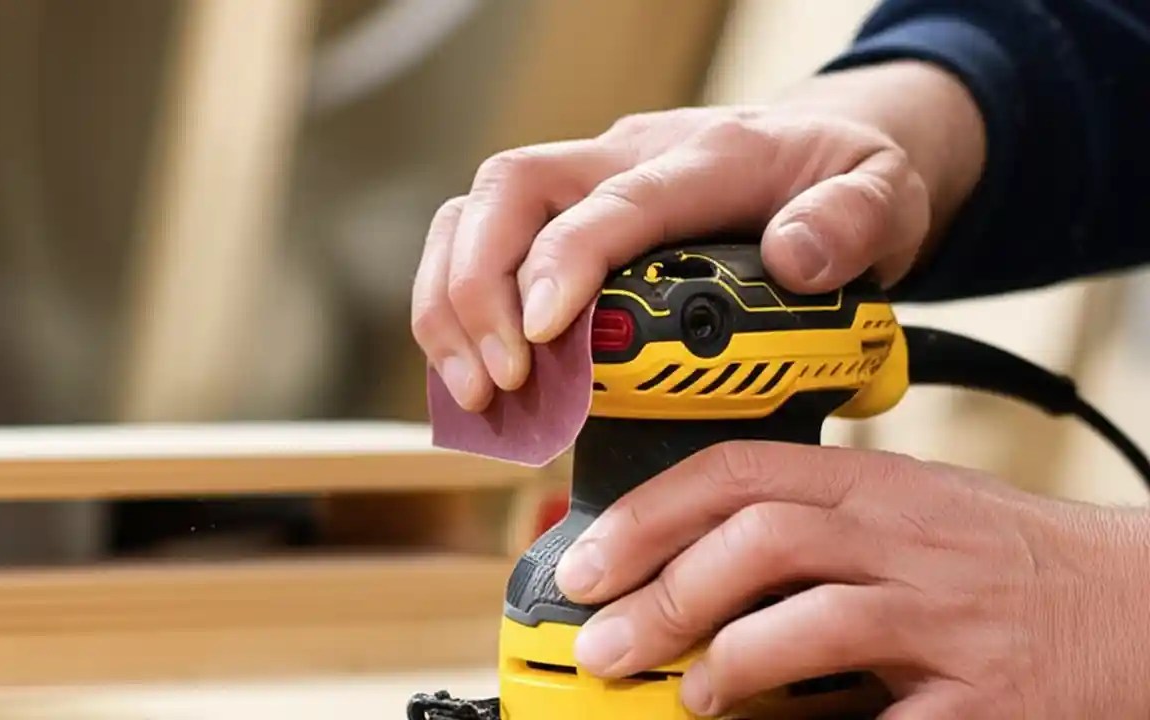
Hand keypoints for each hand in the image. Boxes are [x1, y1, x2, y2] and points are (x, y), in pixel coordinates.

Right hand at [411, 60, 984, 411]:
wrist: (817, 151)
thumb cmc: (842, 179)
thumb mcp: (887, 196)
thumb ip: (854, 224)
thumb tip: (793, 261)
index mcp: (704, 157)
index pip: (612, 201)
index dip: (565, 265)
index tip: (539, 339)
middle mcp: (626, 161)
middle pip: (509, 191)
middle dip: (478, 289)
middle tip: (496, 381)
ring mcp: (585, 186)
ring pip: (475, 215)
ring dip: (452, 304)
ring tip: (473, 391)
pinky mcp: (563, 221)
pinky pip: (482, 249)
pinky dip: (458, 312)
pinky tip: (471, 377)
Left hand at [553, 441, 1149, 717]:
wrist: (1139, 605)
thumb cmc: (1005, 560)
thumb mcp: (907, 510)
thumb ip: (809, 521)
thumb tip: (685, 558)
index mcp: (877, 486)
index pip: (738, 473)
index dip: (647, 516)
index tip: (587, 562)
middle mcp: (908, 539)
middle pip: (761, 543)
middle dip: (664, 593)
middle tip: (604, 644)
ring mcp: (949, 617)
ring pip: (815, 617)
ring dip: (729, 658)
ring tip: (690, 692)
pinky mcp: (985, 699)